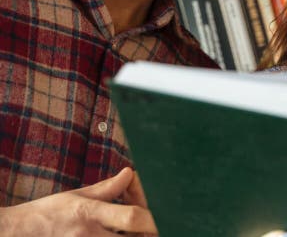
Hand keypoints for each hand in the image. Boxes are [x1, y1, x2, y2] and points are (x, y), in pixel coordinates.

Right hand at [0, 167, 157, 235]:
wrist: (14, 232)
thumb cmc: (46, 212)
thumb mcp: (76, 195)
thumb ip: (107, 188)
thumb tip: (130, 173)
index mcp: (90, 212)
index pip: (131, 217)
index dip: (149, 219)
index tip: (155, 219)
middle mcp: (88, 233)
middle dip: (145, 235)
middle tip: (149, 231)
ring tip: (131, 235)